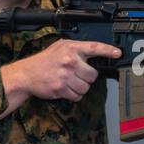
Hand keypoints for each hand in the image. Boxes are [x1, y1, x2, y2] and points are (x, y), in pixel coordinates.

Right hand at [1, 39, 121, 111]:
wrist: (25, 75)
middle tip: (77, 75)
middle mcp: (69, 61)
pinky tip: (65, 89)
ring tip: (69, 83)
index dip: (108, 50)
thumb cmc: (44, 62)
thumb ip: (76, 49)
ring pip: (86, 87)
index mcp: (70, 48)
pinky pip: (77, 96)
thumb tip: (95, 53)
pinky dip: (73, 95)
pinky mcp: (60, 88)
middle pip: (93, 75)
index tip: (118, 53)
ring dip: (80, 88)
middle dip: (87, 78)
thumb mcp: (59, 48)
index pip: (94, 47)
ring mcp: (65, 75)